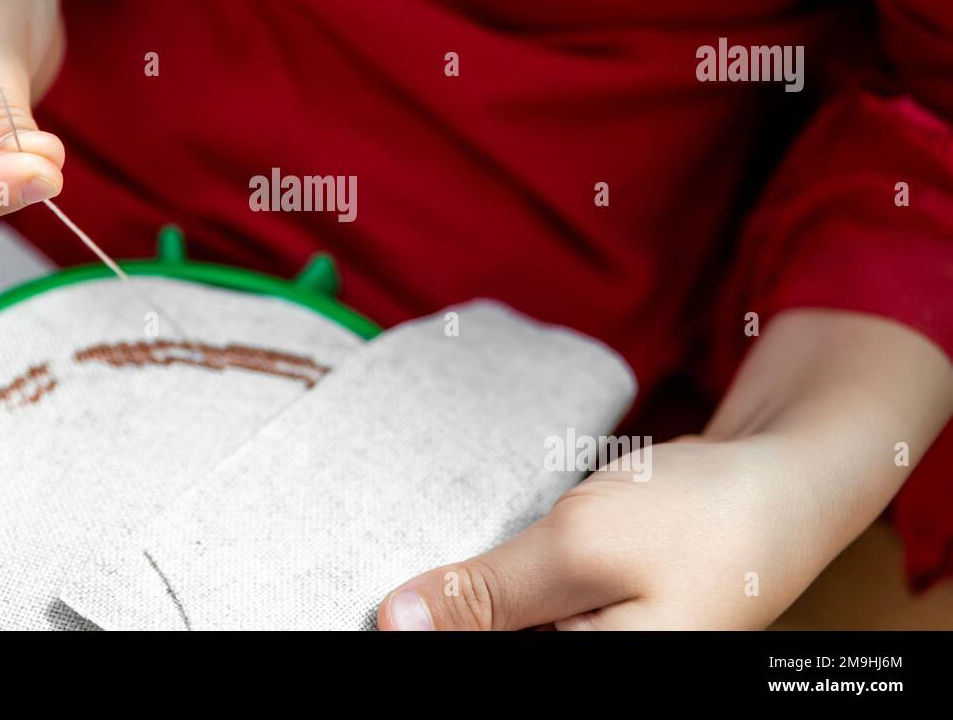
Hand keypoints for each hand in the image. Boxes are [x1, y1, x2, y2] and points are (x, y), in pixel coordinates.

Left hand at [378, 309, 952, 629]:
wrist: (784, 478)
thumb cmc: (701, 517)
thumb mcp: (580, 549)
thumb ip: (485, 595)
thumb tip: (394, 625)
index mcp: (602, 678)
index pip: (476, 659)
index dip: (429, 628)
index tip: (373, 604)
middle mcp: (604, 666)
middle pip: (485, 643)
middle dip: (445, 614)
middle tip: (399, 575)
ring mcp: (595, 645)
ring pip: (499, 627)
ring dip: (466, 598)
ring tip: (440, 565)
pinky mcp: (591, 618)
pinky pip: (522, 611)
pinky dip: (495, 584)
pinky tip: (475, 559)